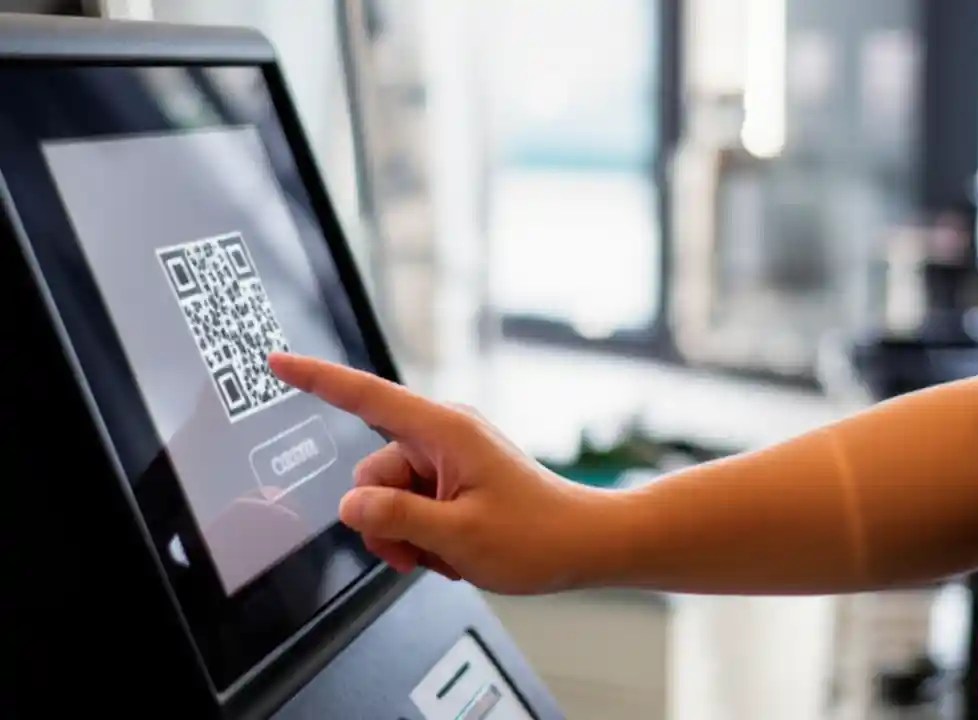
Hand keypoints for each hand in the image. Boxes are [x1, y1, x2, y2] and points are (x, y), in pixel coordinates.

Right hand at [267, 352, 622, 594]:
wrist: (585, 544)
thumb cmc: (538, 535)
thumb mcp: (458, 536)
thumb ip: (395, 519)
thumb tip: (349, 506)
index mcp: (444, 430)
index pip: (366, 397)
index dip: (317, 379)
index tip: (277, 361)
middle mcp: (443, 436)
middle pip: (372, 475)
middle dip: (385, 522)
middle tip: (426, 551)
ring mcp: (448, 459)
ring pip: (388, 499)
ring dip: (407, 536)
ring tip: (449, 552)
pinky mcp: (453, 480)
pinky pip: (411, 509)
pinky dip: (424, 537)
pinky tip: (456, 551)